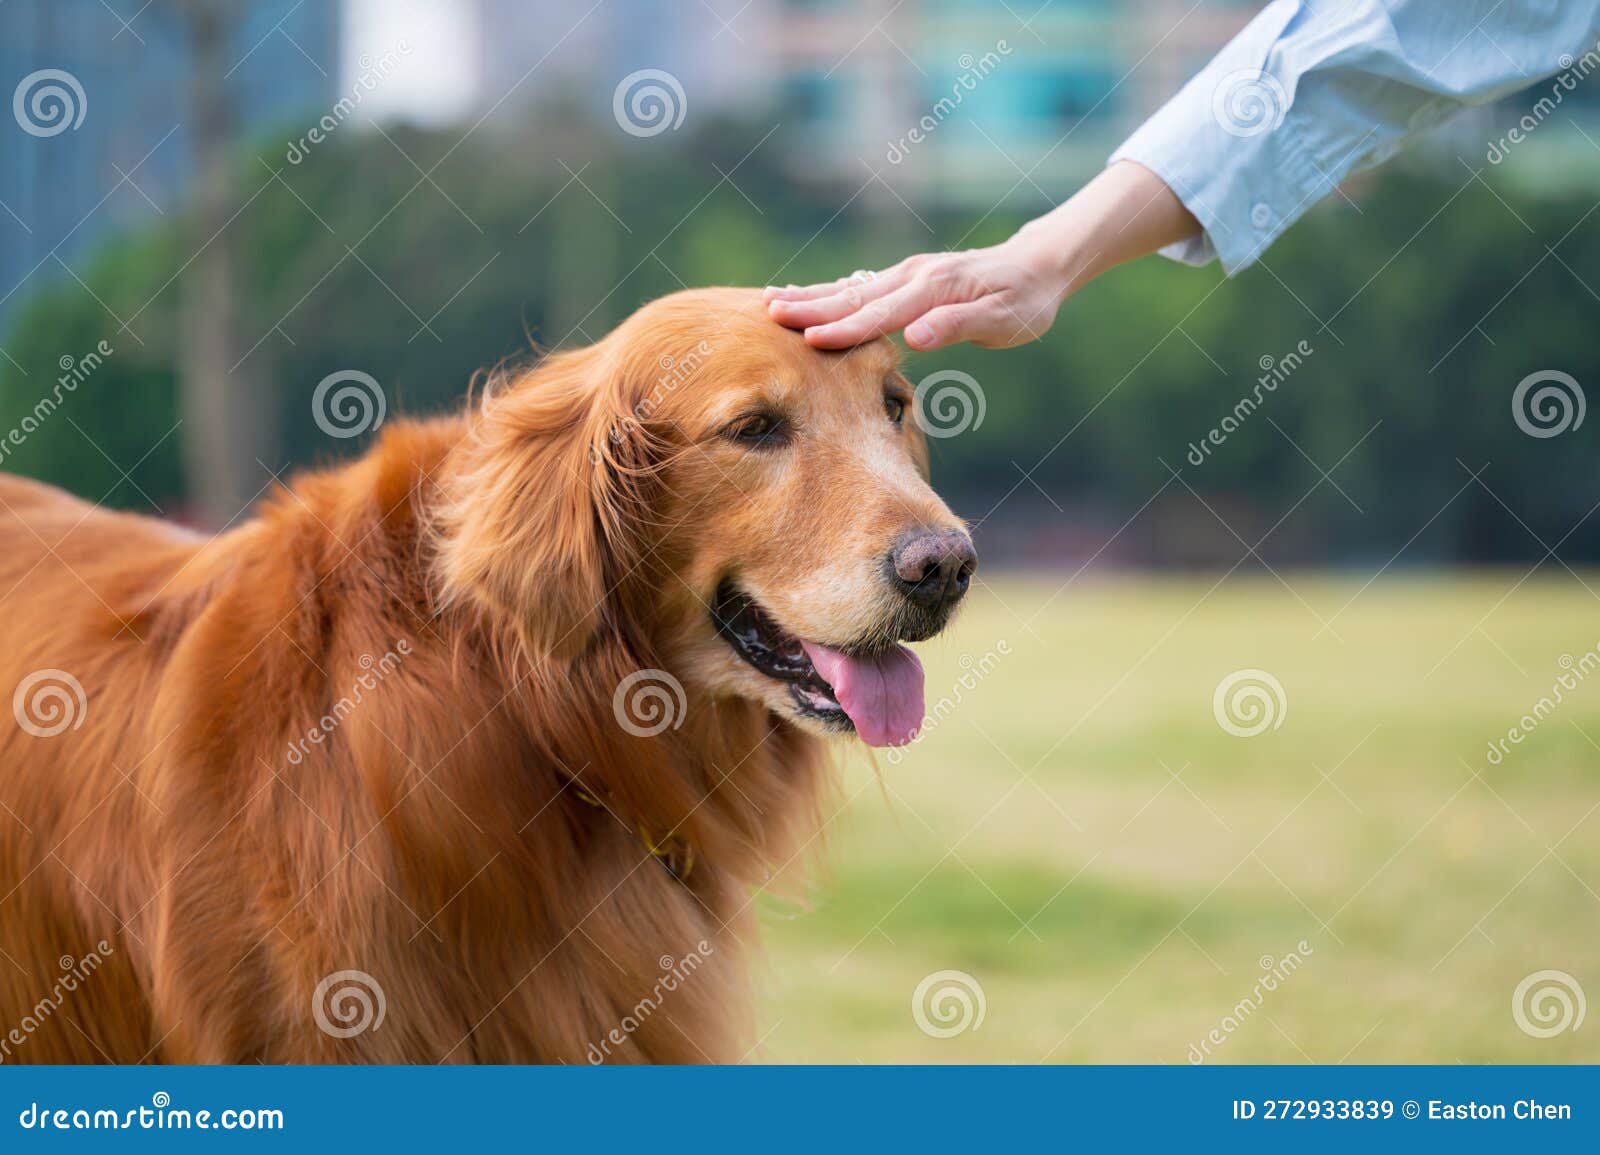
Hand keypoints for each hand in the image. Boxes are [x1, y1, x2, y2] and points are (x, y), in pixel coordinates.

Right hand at [764, 161, 1200, 351]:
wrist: (1038, 267)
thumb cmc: (1024, 302)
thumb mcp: (1003, 320)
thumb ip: (958, 326)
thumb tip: (916, 338)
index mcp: (933, 289)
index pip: (880, 314)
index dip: (844, 329)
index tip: (808, 341)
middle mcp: (913, 276)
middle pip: (853, 295)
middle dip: (810, 306)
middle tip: (767, 313)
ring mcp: (907, 274)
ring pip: (850, 287)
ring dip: (810, 295)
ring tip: (769, 301)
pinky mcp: (906, 279)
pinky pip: (860, 287)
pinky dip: (828, 291)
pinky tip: (805, 297)